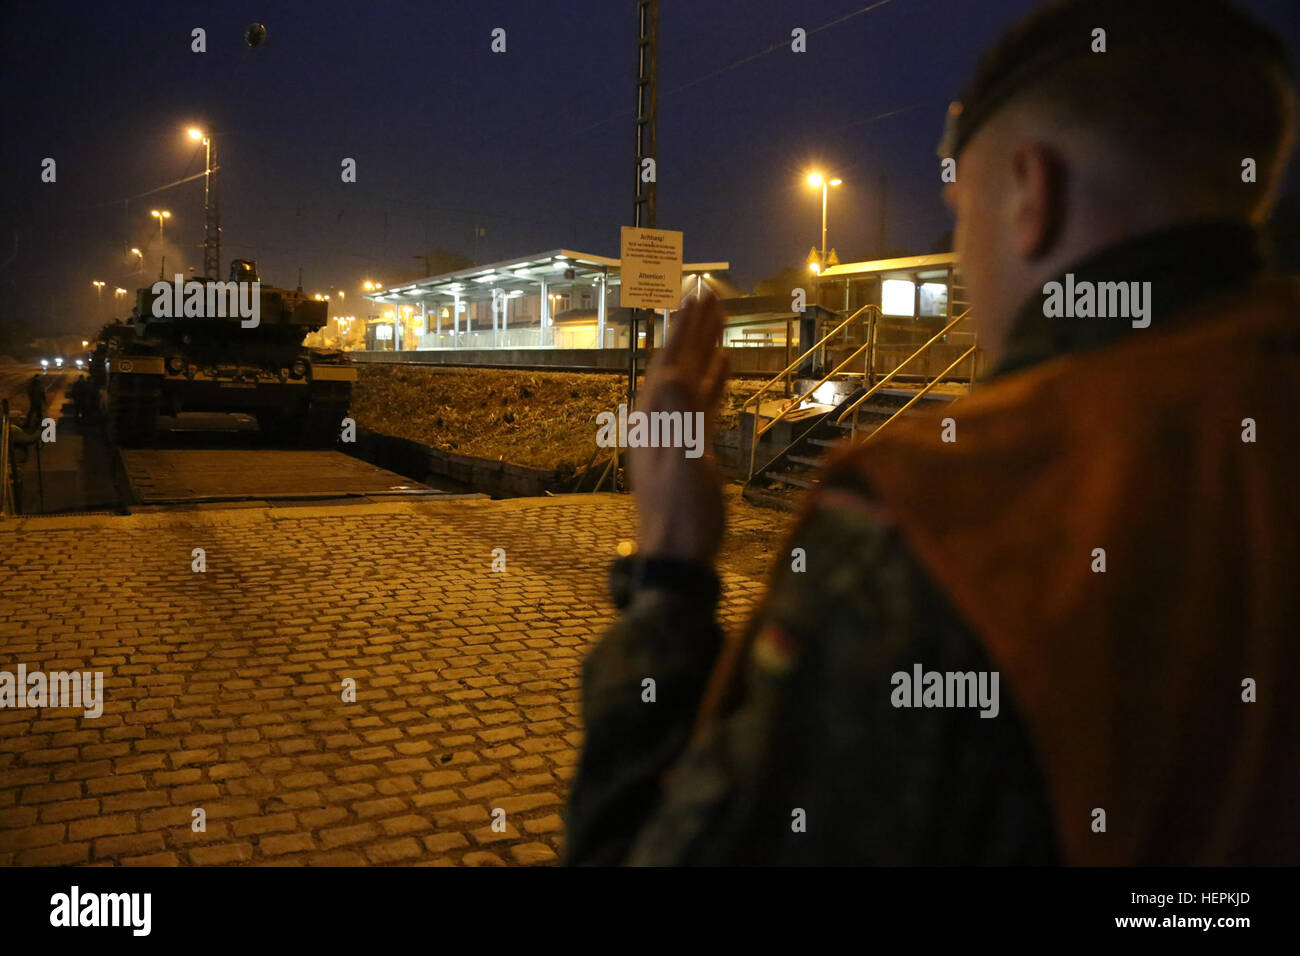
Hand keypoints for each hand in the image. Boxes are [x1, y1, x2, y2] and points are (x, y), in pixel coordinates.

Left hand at [631, 293, 729, 563]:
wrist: (679, 555)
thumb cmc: (682, 514)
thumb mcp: (680, 464)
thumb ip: (677, 419)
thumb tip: (674, 371)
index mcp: (653, 419)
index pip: (669, 361)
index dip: (684, 328)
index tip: (697, 295)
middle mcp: (660, 419)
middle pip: (677, 361)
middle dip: (693, 327)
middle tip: (708, 292)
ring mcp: (676, 432)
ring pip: (692, 376)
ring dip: (705, 346)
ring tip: (719, 316)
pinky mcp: (694, 446)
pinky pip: (704, 401)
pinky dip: (715, 378)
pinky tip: (726, 362)